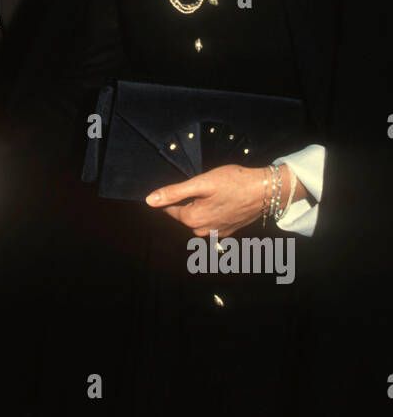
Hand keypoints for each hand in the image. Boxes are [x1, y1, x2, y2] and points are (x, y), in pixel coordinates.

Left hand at [145, 163, 294, 238]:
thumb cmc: (234, 183)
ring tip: (217, 193)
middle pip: (184, 213)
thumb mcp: (201, 183)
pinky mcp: (227, 231)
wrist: (265, 191)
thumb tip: (150, 200)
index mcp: (192, 220)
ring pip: (198, 216)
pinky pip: (212, 220)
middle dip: (190, 199)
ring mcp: (216, 233)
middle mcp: (202, 231)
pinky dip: (214, 211)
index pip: (169, 208)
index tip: (190, 185)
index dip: (175, 194)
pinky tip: (224, 200)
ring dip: (202, 205)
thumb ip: (174, 192)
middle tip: (207, 187)